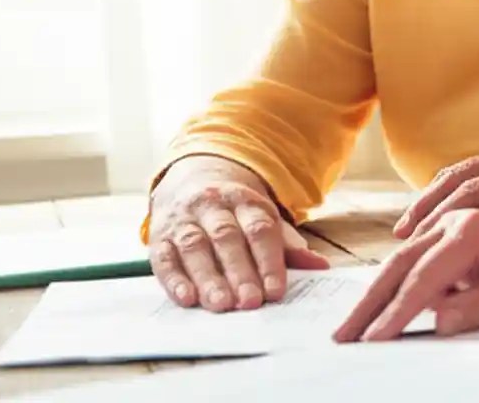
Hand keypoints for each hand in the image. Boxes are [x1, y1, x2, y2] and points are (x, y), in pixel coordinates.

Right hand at [148, 156, 329, 312]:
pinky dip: (174, 279)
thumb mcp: (264, 216)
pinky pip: (164, 256)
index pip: (260, 229)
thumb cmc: (236, 211)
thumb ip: (288, 244)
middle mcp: (213, 205)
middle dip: (240, 271)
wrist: (193, 175)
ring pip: (195, 246)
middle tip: (250, 302)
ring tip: (221, 304)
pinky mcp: (159, 235)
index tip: (275, 290)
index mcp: (245, 200)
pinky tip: (186, 298)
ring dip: (208, 278)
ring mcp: (184, 218)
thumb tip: (319, 265)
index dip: (269, 260)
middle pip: (227, 237)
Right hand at [335, 210, 478, 341]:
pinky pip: (413, 260)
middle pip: (401, 264)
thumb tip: (438, 322)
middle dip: (370, 302)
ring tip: (351, 326)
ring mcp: (449, 226)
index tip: (373, 339)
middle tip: (343, 336)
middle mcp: (454, 222)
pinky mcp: (448, 238)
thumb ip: (478, 307)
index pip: (424, 278)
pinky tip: (377, 307)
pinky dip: (392, 284)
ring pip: (401, 261)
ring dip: (375, 294)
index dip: (397, 311)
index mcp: (470, 231)